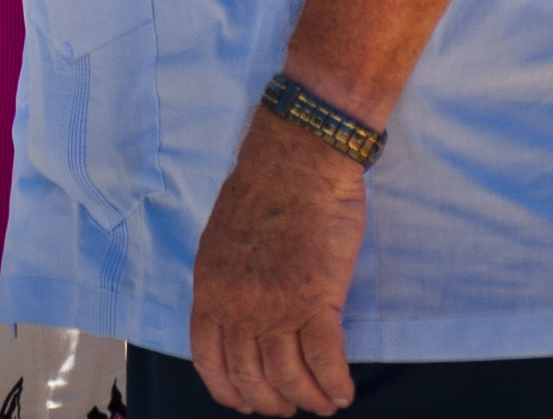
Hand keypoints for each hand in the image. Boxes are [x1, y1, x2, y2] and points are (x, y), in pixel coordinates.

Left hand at [189, 109, 367, 414]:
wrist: (298, 159)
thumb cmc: (265, 189)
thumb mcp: (221, 240)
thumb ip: (226, 282)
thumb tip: (237, 313)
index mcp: (210, 289)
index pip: (209, 359)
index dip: (227, 389)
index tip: (243, 401)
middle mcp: (238, 305)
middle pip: (250, 376)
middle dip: (270, 401)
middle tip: (287, 406)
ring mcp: (277, 305)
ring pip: (288, 376)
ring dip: (307, 398)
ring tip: (321, 403)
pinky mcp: (316, 299)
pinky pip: (325, 360)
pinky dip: (334, 383)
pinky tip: (343, 392)